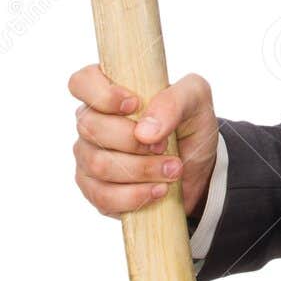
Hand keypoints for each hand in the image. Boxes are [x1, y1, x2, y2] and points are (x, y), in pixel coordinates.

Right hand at [69, 64, 219, 219]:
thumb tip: (145, 131)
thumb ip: (174, 102)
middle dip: (134, 142)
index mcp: (109, 91)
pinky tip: (158, 190)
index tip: (134, 104)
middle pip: (91, 128)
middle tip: (165, 146)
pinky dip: (135, 196)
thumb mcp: (195, 100)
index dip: (102, 94)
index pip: (82, 83)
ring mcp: (89, 157)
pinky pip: (103, 197)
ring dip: (142, 170)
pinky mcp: (95, 190)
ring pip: (99, 165)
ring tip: (173, 170)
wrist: (199, 166)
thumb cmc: (190, 123)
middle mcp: (92, 122)